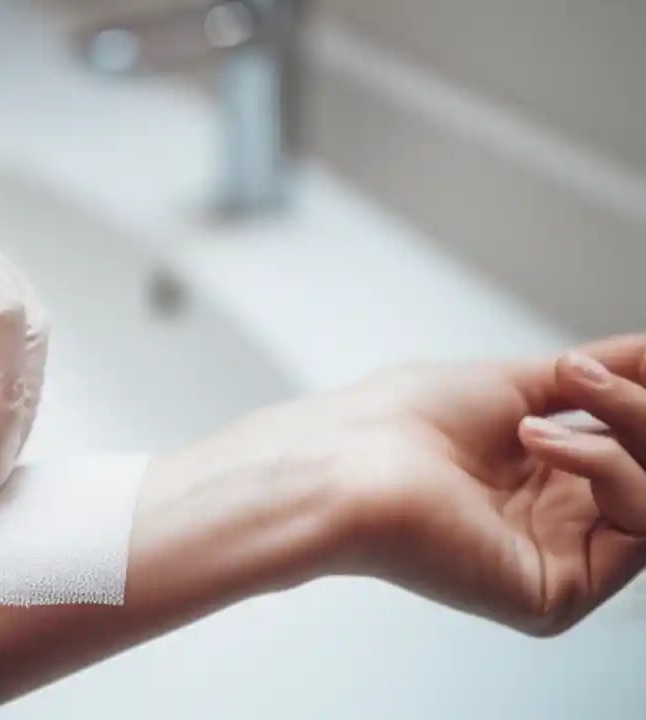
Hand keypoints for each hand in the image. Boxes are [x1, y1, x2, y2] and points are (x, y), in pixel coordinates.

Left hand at [198, 336, 645, 634]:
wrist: (347, 462)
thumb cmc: (397, 424)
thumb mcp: (517, 381)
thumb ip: (603, 375)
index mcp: (538, 478)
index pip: (628, 445)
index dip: (634, 406)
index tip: (632, 365)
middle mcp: (551, 521)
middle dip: (636, 409)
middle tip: (591, 377)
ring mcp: (556, 558)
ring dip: (627, 426)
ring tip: (561, 399)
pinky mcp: (556, 593)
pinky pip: (638, 527)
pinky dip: (606, 468)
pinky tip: (543, 444)